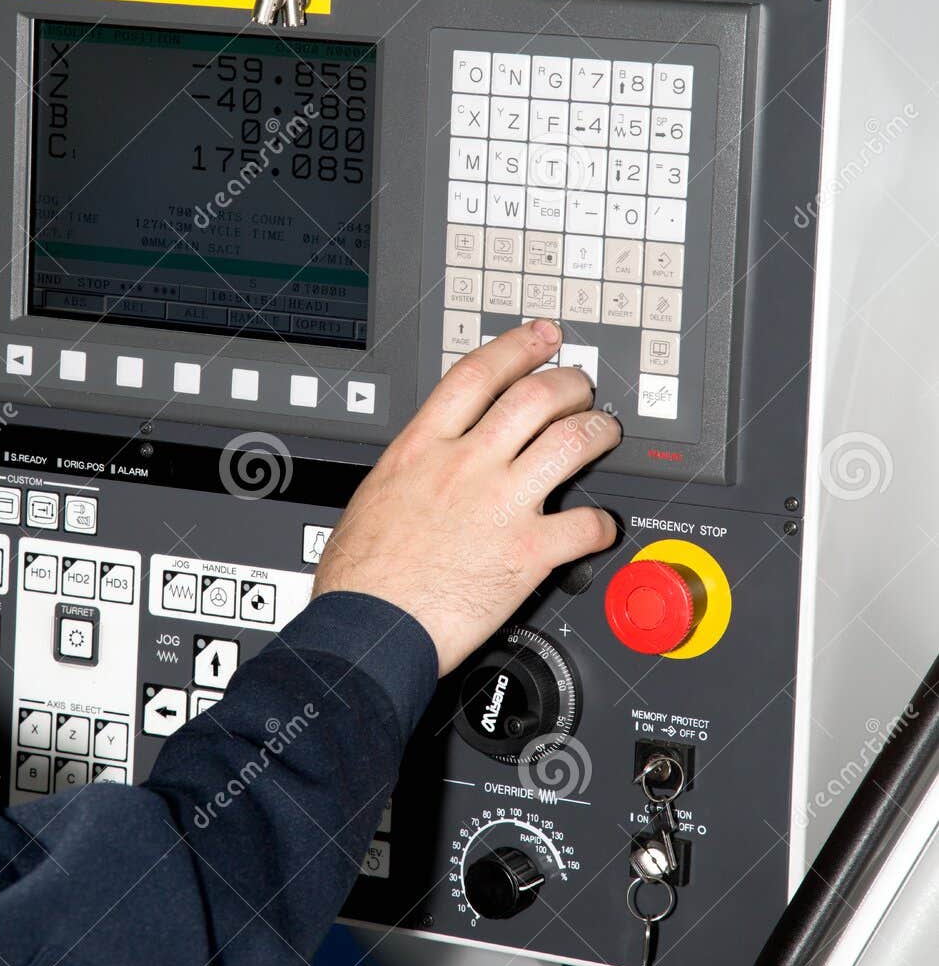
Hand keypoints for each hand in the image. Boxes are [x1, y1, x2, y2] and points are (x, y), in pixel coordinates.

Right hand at [312, 321, 621, 673]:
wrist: (368, 627)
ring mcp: (500, 505)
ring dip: (597, 431)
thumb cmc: (360, 576)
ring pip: (570, 442)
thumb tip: (428, 463)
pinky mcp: (526, 552)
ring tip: (605, 432)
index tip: (542, 338)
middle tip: (582, 386)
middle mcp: (466, 466)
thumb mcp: (375, 493)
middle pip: (535, 397)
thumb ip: (413, 467)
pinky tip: (602, 526)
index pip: (478, 374)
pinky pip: (585, 525)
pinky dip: (602, 523)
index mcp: (422, 447)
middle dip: (570, 383)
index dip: (518, 347)